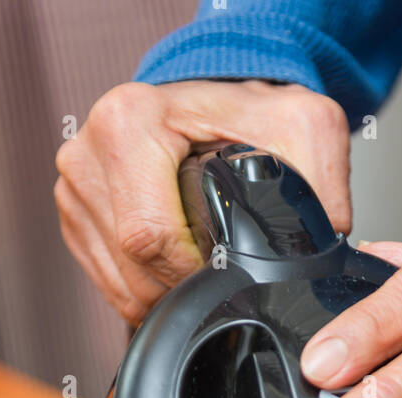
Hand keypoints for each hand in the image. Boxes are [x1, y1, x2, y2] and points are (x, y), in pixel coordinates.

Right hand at [55, 80, 350, 323]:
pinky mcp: (74, 217)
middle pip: (133, 268)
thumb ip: (322, 185)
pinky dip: (146, 290)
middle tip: (223, 274)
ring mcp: (75, 188)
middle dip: (184, 288)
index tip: (229, 271)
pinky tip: (175, 269)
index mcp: (130, 123)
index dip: (196, 274)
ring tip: (202, 268)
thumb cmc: (250, 111)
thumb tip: (326, 251)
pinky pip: (108, 283)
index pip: (150, 237)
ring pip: (119, 285)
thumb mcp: (304, 128)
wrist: (217, 98)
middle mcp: (88, 153)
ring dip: (164, 294)